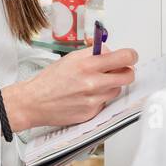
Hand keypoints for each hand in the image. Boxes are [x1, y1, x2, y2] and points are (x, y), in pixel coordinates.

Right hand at [1, 45, 137, 131]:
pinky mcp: (91, 113)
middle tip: (121, 69)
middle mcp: (93, 83)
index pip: (124, 57)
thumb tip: (110, 51)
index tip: (131, 56)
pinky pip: (105, 102)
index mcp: (87, 65)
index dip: (131, 56)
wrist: (34, 102)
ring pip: (117, 89)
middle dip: (127, 71)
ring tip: (96, 83)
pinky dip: (100, 98)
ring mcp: (93, 100)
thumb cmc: (49, 80)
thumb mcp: (71, 58)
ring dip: (112, 85)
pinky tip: (86, 96)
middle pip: (128, 75)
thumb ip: (93, 53)